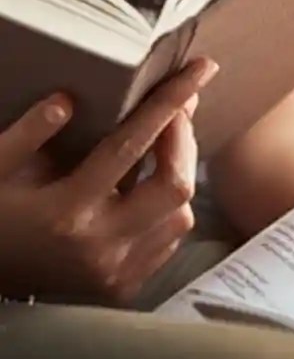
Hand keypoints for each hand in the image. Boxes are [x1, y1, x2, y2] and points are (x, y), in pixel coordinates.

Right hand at [0, 59, 217, 304]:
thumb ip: (28, 134)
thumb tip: (67, 101)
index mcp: (66, 211)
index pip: (130, 147)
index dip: (168, 104)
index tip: (200, 71)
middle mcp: (100, 245)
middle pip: (175, 186)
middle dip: (185, 140)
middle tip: (178, 110)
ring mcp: (116, 272)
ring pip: (181, 215)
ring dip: (180, 174)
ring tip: (164, 147)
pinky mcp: (124, 287)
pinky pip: (169, 241)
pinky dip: (170, 209)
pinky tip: (150, 189)